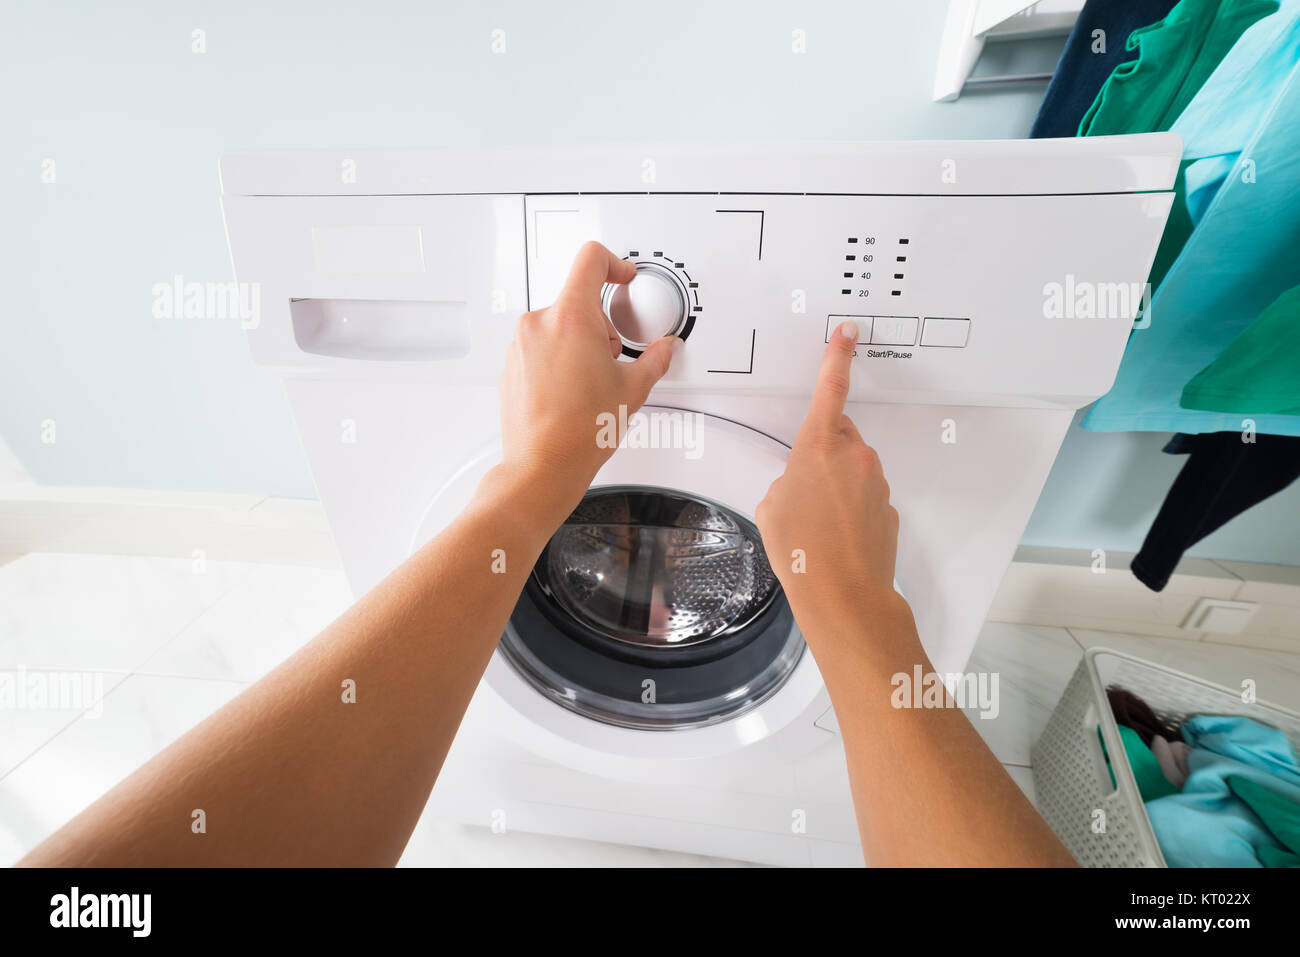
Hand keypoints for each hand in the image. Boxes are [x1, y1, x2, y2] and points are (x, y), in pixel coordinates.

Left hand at [497, 241, 676, 504]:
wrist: (543, 466)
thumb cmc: (580, 431)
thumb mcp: (633, 389)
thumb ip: (655, 359)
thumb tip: (665, 349)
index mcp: (571, 318)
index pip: (591, 260)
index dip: (614, 263)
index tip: (622, 276)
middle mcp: (539, 324)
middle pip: (576, 300)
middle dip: (599, 324)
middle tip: (611, 358)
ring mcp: (520, 345)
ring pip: (557, 325)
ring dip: (577, 343)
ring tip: (590, 381)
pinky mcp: (511, 365)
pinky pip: (539, 348)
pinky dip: (557, 360)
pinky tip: (570, 391)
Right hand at [755, 321, 909, 647]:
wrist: (843, 594)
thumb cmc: (802, 551)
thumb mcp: (771, 507)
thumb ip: (786, 481)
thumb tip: (801, 485)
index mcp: (818, 447)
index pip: (830, 388)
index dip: (836, 356)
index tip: (846, 334)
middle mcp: (854, 457)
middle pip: (838, 436)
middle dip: (822, 453)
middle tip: (802, 489)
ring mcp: (876, 482)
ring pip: (851, 470)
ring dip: (835, 486)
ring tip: (815, 523)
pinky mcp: (888, 508)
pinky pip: (864, 498)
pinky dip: (849, 511)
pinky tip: (835, 537)